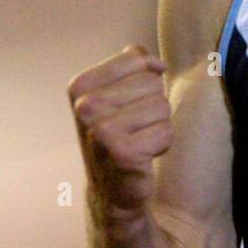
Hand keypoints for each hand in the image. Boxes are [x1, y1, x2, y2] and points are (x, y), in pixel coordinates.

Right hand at [68, 44, 171, 226]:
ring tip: (138, 140)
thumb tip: (155, 62)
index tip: (129, 103)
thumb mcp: (115, 91)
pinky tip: (143, 156)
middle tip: (133, 127)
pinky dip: (162, 144)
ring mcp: (101, 130)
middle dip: (152, 104)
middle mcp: (86, 107)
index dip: (145, 79)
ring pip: (162, 106)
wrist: (110, 188)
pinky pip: (166, 132)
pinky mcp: (123, 153)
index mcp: (81, 86)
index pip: (138, 59)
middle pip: (152, 83)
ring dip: (158, 125)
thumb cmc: (119, 133)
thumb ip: (132, 64)